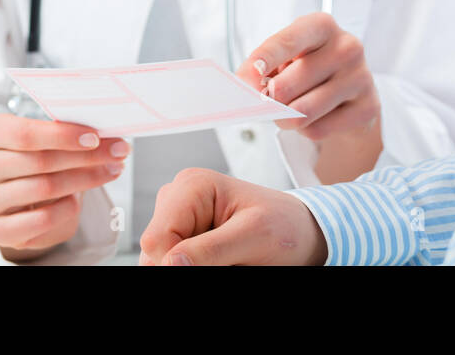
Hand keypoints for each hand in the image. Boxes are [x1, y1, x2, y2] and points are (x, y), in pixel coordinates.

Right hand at [0, 113, 128, 261]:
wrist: (18, 199)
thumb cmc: (33, 160)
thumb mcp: (42, 139)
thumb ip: (62, 132)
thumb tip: (104, 131)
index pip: (25, 134)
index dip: (63, 135)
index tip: (96, 137)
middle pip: (40, 161)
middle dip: (86, 157)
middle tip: (118, 153)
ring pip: (44, 188)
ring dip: (85, 179)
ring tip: (110, 171)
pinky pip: (40, 219)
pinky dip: (66, 208)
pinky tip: (79, 199)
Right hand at [138, 168, 326, 265]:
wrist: (299, 233)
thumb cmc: (284, 226)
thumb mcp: (255, 236)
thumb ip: (212, 249)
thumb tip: (171, 263)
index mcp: (192, 186)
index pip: (157, 238)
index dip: (174, 263)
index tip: (210, 267)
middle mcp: (178, 199)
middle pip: (155, 251)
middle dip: (183, 266)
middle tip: (226, 262)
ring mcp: (179, 219)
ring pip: (160, 261)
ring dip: (188, 268)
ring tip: (227, 260)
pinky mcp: (184, 237)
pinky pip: (172, 263)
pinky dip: (191, 268)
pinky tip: (220, 262)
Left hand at [236, 12, 379, 141]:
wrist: (351, 91)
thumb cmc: (310, 67)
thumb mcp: (288, 57)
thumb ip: (267, 68)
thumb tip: (247, 88)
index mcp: (322, 25)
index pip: (286, 42)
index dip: (262, 60)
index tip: (244, 78)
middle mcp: (347, 47)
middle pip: (287, 85)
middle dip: (269, 101)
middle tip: (268, 102)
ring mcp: (361, 77)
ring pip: (301, 112)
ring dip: (284, 119)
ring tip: (289, 111)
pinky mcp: (368, 106)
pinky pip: (318, 129)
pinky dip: (306, 129)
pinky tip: (316, 117)